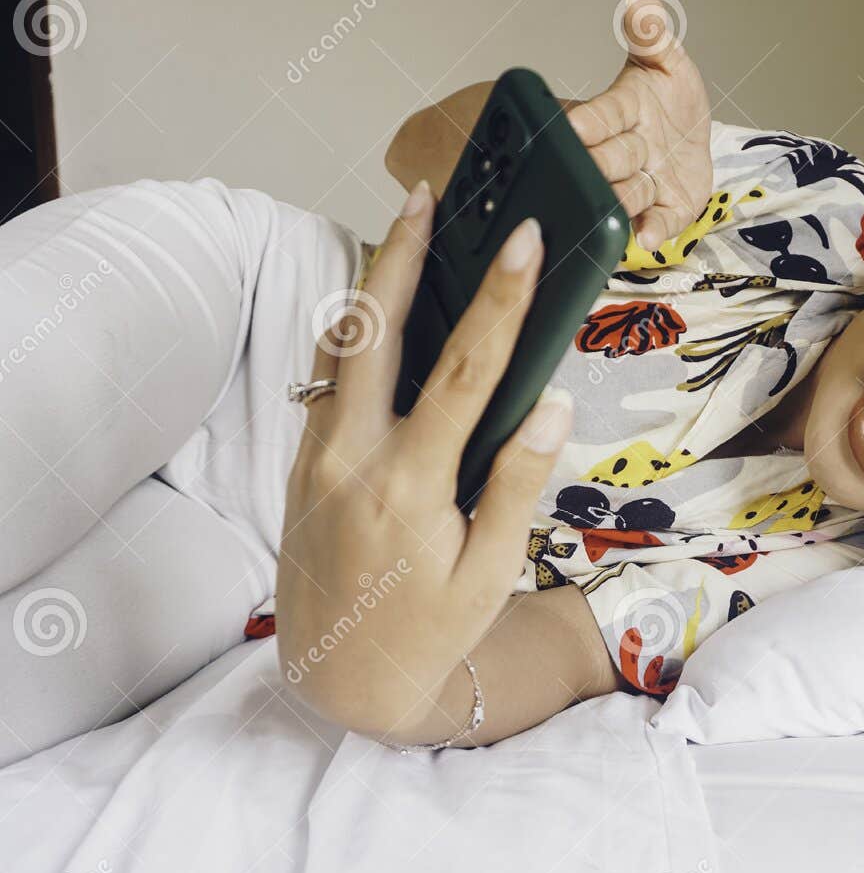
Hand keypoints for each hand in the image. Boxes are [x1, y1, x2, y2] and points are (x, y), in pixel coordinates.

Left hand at [274, 182, 573, 744]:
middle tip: (430, 196)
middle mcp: (353, 456)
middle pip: (375, 329)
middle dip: (404, 255)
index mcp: (412, 484)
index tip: (525, 239)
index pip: (464, 369)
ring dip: (373, 284)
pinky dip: (352, 332)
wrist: (338, 675)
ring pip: (338, 346)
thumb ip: (519, 481)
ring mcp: (317, 455)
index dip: (501, 299)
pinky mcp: (302, 461)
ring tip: (406, 230)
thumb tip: (552, 401)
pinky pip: (325, 379)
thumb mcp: (492, 570)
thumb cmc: (429, 627)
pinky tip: (379, 308)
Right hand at [567, 0, 711, 250]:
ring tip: (614, 204)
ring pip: (628, 193)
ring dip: (620, 199)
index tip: (573, 128)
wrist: (695, 139)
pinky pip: (657, 220)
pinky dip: (652, 229)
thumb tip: (641, 0)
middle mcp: (628, 150)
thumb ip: (652, 36)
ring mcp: (646, 182)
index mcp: (623, 110)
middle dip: (599, 165)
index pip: (602, 115)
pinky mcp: (667, 208)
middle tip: (589, 170)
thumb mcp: (667, 62)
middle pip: (610, 159)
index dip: (589, 123)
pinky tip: (648, 237)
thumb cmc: (671, 100)